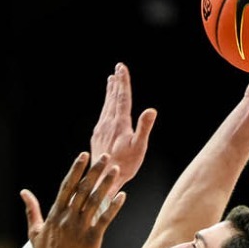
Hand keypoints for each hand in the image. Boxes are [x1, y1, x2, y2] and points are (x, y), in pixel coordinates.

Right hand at [21, 152, 125, 247]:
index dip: (76, 170)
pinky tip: (122, 196)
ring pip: (94, 201)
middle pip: (82, 189)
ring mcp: (79, 228)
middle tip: (105, 157)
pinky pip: (104, 219)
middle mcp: (67, 218)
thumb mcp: (34, 232)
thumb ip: (31, 210)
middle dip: (94, 171)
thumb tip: (23, 192)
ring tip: (115, 170)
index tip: (84, 155)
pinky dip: (114, 207)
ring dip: (105, 184)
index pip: (66, 186)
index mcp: (54, 214)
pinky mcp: (91, 240)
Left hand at [88, 63, 156, 185]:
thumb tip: (151, 109)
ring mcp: (101, 129)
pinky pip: (102, 115)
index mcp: (120, 123)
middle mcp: (108, 123)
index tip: (122, 67)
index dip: (123, 82)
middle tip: (118, 68)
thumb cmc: (124, 165)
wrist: (102, 179)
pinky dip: (106, 106)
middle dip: (117, 82)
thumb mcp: (139, 147)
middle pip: (113, 98)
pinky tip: (106, 107)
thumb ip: (144, 127)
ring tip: (111, 81)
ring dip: (110, 92)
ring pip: (106, 106)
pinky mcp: (97, 137)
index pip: (122, 97)